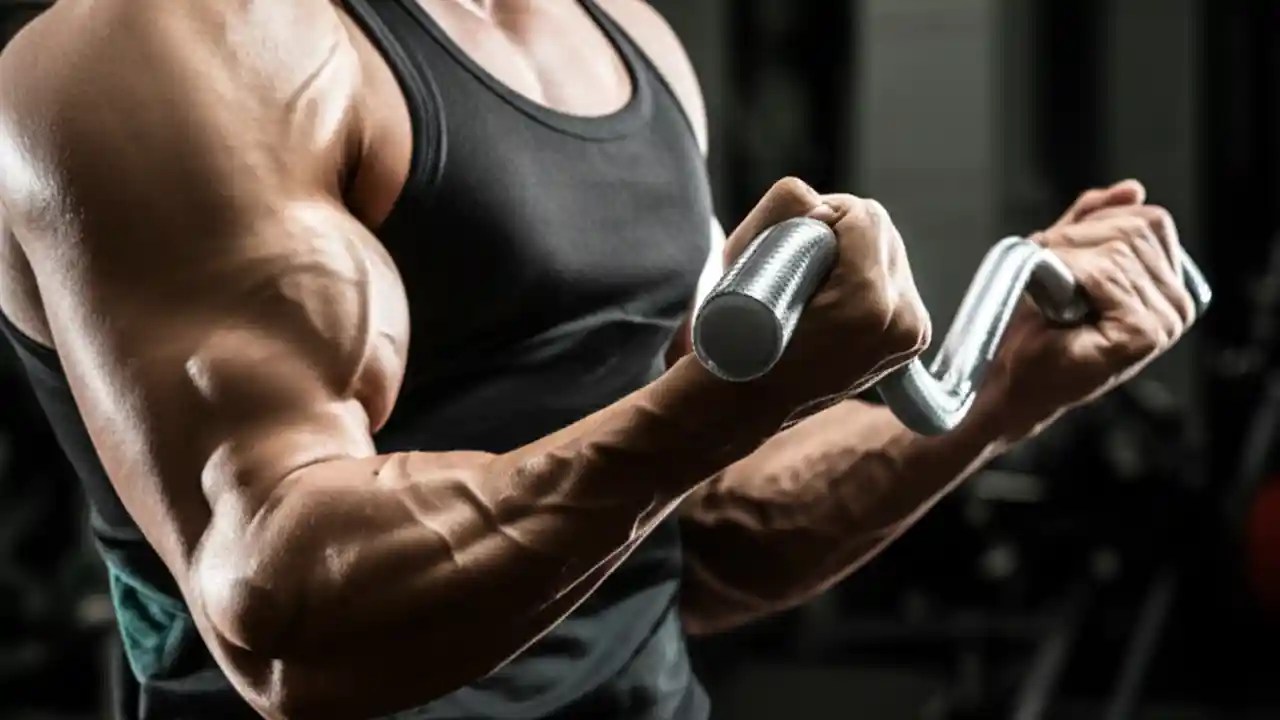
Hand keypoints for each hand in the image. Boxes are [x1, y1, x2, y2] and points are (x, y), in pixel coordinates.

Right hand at [719, 178, 931, 413]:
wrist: (745, 401)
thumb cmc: (735, 330)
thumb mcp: (744, 257)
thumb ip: (787, 207)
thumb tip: (820, 203)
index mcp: (868, 303)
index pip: (863, 215)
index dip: (821, 217)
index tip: (791, 244)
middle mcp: (902, 322)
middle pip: (883, 230)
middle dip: (841, 234)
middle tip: (799, 263)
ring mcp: (911, 334)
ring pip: (890, 251)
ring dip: (855, 254)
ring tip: (815, 285)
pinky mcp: (913, 339)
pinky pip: (896, 279)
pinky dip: (868, 276)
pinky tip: (838, 297)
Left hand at [979, 180, 1198, 439]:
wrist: (1008, 380)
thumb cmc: (1033, 328)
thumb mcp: (1066, 259)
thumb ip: (1095, 223)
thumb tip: (1133, 189)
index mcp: (1169, 286)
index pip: (1148, 220)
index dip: (1095, 222)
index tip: (1056, 243)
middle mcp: (1178, 304)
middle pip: (1134, 229)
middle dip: (1076, 237)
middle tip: (1041, 259)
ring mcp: (1166, 321)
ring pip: (1117, 249)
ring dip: (1066, 256)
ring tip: (1044, 282)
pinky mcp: (1144, 333)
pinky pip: (1105, 275)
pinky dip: (1068, 274)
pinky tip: (1051, 295)